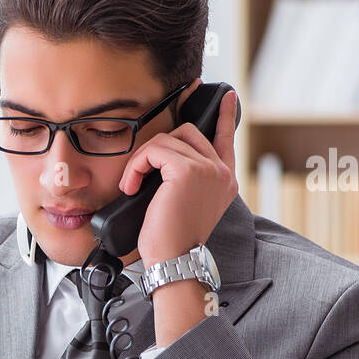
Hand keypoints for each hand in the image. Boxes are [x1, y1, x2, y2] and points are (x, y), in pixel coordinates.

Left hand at [118, 88, 238, 265]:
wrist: (174, 261)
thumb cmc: (172, 242)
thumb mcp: (184, 206)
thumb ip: (184, 181)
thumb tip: (162, 162)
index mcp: (224, 181)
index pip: (226, 139)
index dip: (225, 115)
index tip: (227, 96)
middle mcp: (221, 173)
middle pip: (187, 133)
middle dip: (157, 148)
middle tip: (139, 175)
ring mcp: (207, 169)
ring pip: (167, 140)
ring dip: (142, 161)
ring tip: (133, 186)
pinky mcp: (187, 171)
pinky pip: (154, 151)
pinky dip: (136, 166)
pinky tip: (131, 187)